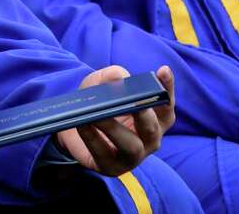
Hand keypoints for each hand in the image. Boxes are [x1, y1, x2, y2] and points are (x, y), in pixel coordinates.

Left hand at [56, 65, 174, 176]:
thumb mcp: (100, 83)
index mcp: (154, 119)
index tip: (163, 70)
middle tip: (132, 100)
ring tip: (98, 115)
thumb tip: (120, 77)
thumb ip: (111, 76)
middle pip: (152, 128)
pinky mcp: (111, 167)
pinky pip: (104, 153)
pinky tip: (83, 124)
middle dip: (142, 113)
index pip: (165, 105)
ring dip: (114, 128)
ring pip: (131, 147)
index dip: (166, 88)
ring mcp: (132, 157)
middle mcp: (148, 140)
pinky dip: (93, 138)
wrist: (72, 126)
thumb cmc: (96, 103)